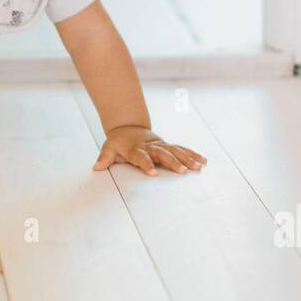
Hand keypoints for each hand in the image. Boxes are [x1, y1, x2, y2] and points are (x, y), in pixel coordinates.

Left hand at [92, 125, 206, 175]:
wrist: (128, 127)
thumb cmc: (118, 142)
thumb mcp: (108, 148)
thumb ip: (104, 158)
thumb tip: (96, 167)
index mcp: (136, 149)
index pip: (141, 157)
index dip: (146, 164)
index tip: (153, 173)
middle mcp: (150, 146)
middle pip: (163, 154)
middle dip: (173, 162)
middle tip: (183, 171)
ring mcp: (161, 145)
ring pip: (176, 151)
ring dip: (188, 159)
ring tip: (199, 167)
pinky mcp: (168, 145)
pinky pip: (182, 149)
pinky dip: (192, 154)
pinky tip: (203, 161)